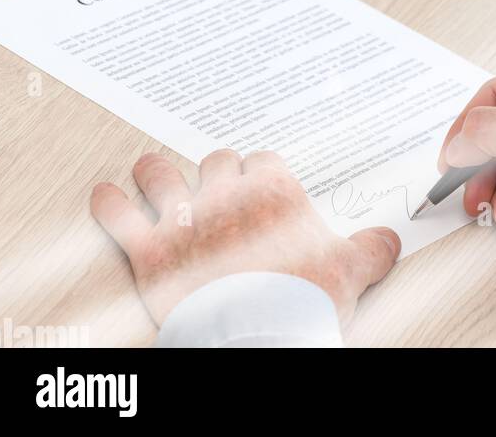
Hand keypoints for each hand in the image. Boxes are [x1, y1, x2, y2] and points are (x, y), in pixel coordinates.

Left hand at [90, 150, 399, 325]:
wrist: (259, 336)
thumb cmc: (303, 302)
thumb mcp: (352, 271)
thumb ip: (372, 248)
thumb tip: (387, 240)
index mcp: (275, 193)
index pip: (262, 160)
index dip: (258, 172)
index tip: (257, 182)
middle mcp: (226, 196)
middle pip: (215, 162)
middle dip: (215, 172)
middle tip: (215, 185)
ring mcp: (184, 219)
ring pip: (161, 175)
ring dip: (156, 174)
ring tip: (153, 173)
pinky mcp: (149, 249)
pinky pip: (118, 214)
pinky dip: (110, 204)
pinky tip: (107, 198)